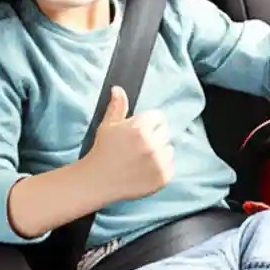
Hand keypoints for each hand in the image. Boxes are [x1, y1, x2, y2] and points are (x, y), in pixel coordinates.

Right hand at [83, 86, 174, 201]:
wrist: (98, 181)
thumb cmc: (102, 151)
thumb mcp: (107, 125)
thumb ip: (117, 106)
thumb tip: (118, 89)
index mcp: (140, 128)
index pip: (158, 117)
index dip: (149, 122)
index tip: (140, 131)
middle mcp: (152, 144)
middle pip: (165, 132)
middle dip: (154, 136)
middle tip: (138, 146)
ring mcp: (159, 162)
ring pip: (169, 149)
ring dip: (160, 152)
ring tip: (142, 158)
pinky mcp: (163, 177)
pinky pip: (170, 166)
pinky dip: (161, 167)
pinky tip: (145, 169)